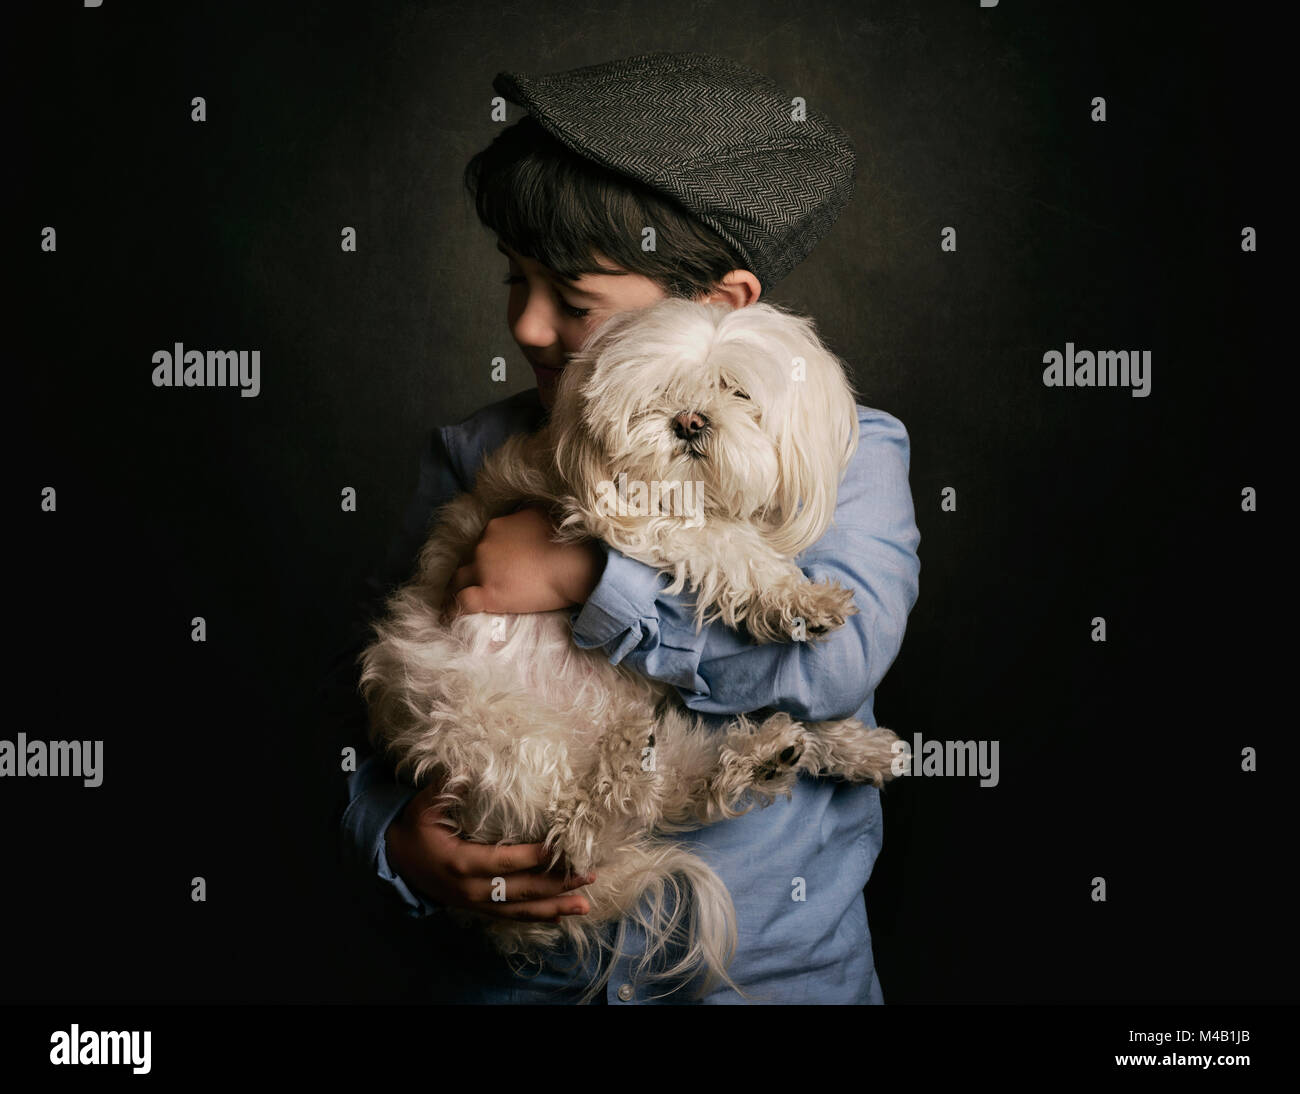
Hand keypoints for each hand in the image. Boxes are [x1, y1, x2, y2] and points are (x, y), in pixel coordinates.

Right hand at [384, 782, 594, 922]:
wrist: (395, 862)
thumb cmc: (414, 829)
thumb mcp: (424, 806)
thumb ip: (447, 788)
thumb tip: (471, 769)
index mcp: (461, 863)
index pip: (503, 862)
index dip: (532, 857)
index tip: (560, 850)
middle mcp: (471, 889)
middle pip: (521, 889)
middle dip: (556, 884)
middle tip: (588, 876)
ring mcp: (475, 903)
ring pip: (520, 908)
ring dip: (554, 906)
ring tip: (584, 904)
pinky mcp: (478, 908)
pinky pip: (511, 916)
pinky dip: (537, 917)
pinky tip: (561, 917)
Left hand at [442, 504, 604, 617]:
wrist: (574, 563)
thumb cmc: (566, 540)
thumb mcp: (540, 514)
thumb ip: (522, 517)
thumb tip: (521, 518)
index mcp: (495, 527)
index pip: (482, 542)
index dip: (486, 554)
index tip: (493, 563)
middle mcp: (484, 546)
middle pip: (469, 560)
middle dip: (472, 570)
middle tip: (479, 581)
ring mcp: (484, 570)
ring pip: (459, 579)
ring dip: (457, 588)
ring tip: (456, 598)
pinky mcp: (490, 595)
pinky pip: (462, 602)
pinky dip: (454, 609)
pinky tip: (451, 616)